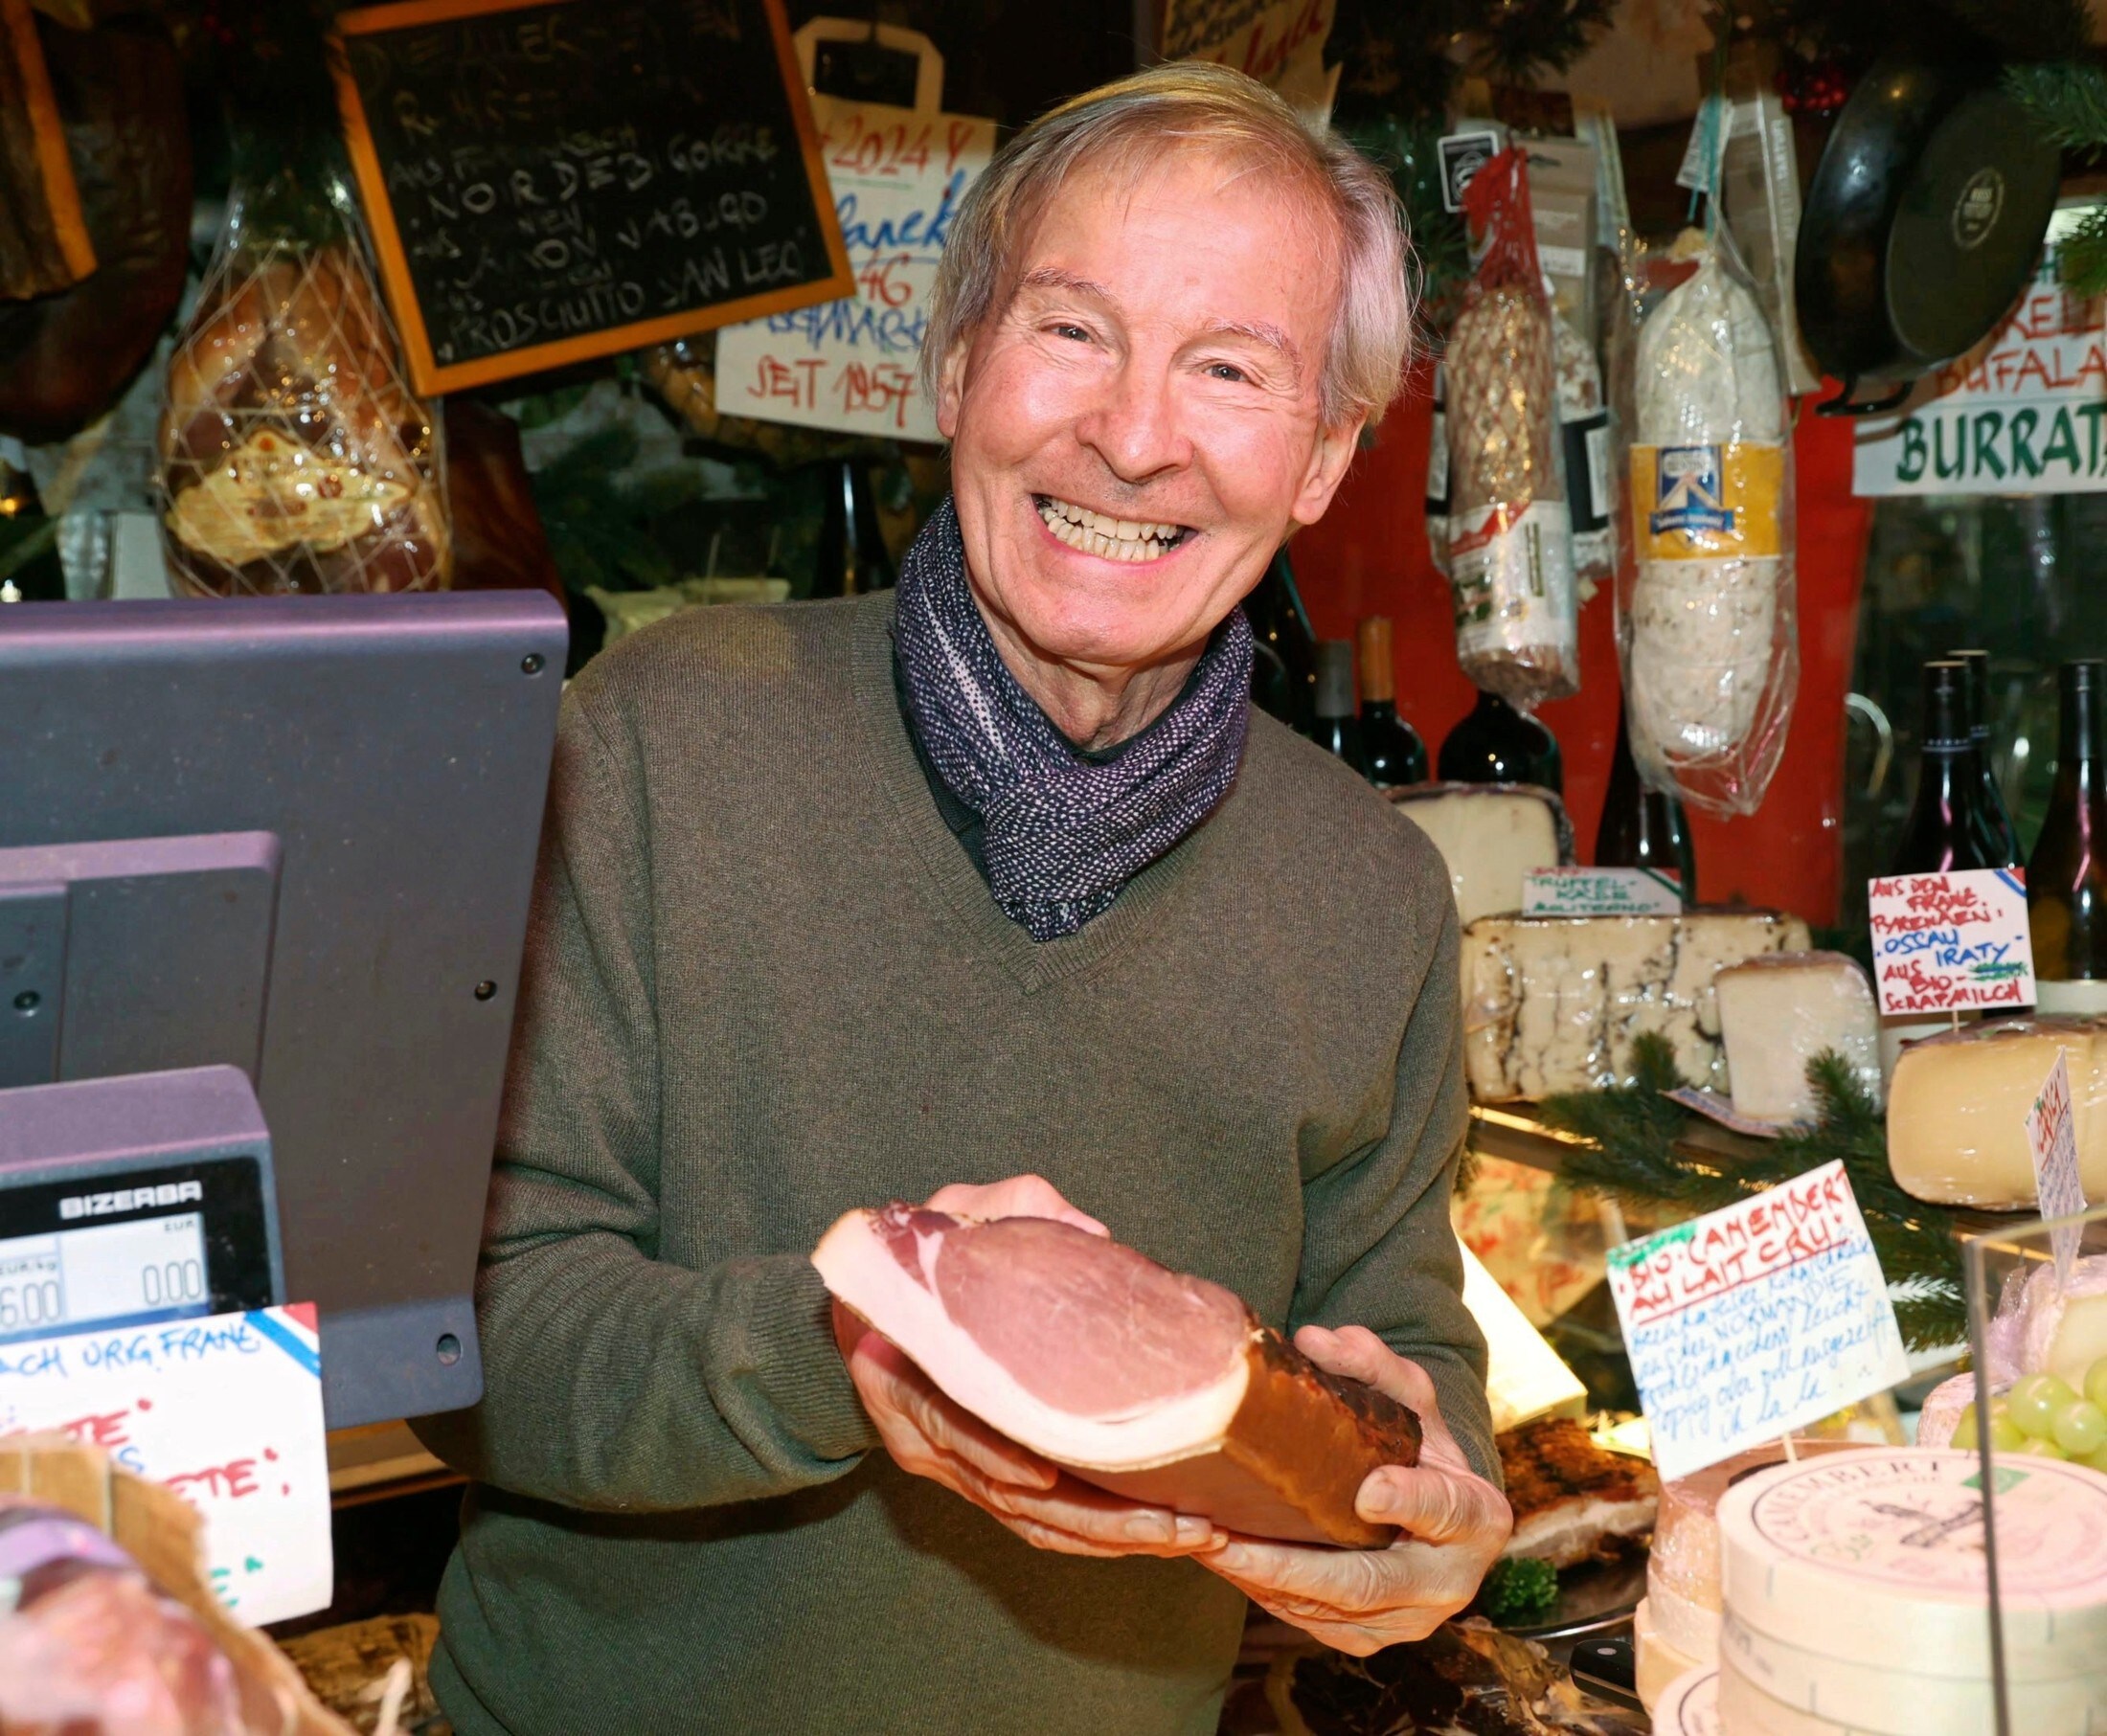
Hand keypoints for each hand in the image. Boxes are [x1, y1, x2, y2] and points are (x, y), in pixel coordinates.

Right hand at [835, 1173, 1223, 1560]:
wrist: (887, 1300)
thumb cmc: (931, 1253)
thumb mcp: (963, 1210)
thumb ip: (1019, 1209)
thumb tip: (1091, 1233)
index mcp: (903, 1378)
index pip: (948, 1427)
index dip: (993, 1453)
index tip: (1045, 1474)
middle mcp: (925, 1441)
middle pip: (1009, 1497)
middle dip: (1097, 1518)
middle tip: (1177, 1520)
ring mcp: (955, 1471)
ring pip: (1035, 1524)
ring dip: (1114, 1537)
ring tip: (1191, 1532)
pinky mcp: (986, 1485)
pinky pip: (1043, 1527)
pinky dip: (1099, 1538)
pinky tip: (1161, 1535)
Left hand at [1196, 1325, 1512, 1654]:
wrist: (1431, 1515)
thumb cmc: (1418, 1449)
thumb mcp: (1410, 1398)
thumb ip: (1373, 1365)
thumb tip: (1315, 1339)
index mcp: (1476, 1520)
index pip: (1447, 1511)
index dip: (1410, 1503)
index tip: (1368, 1490)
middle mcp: (1448, 1584)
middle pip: (1369, 1584)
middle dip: (1293, 1566)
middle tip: (1230, 1540)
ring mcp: (1406, 1621)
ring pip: (1329, 1610)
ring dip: (1262, 1582)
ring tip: (1206, 1545)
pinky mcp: (1366, 1638)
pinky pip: (1311, 1622)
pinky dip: (1263, 1593)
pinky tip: (1221, 1561)